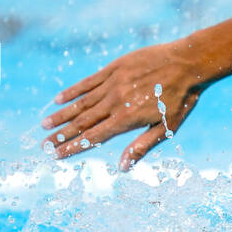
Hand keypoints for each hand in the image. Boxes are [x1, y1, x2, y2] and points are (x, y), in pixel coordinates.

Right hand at [40, 42, 205, 168]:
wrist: (188, 63)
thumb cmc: (180, 100)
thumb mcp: (166, 129)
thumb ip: (141, 147)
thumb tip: (122, 167)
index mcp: (126, 119)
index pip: (92, 137)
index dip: (72, 147)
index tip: (55, 156)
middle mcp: (115, 101)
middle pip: (82, 121)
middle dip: (61, 135)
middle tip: (43, 145)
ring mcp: (113, 83)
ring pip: (81, 102)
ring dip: (62, 115)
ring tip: (44, 125)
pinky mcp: (114, 68)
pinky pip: (88, 81)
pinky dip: (72, 91)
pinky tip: (58, 99)